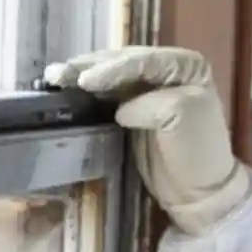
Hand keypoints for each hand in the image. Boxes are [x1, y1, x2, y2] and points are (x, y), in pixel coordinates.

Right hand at [44, 46, 249, 234]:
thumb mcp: (182, 118)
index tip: (86, 81)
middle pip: (122, 62)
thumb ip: (150, 104)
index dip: (113, 68)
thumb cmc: (197, 151)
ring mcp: (146, 90)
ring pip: (109, 75)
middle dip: (89, 66)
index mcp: (185, 65)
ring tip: (53, 77)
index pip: (144, 61)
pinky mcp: (130, 111)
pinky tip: (62, 91)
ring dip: (80, 75)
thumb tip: (120, 109)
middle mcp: (166, 70)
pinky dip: (84, 93)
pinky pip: (105, 95)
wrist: (198, 191)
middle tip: (57, 74)